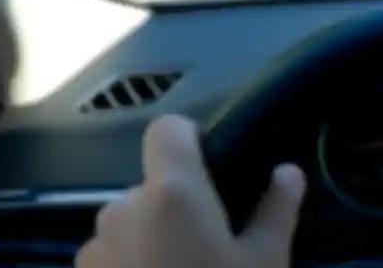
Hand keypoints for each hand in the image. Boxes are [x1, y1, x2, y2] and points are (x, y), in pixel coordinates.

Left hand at [76, 114, 305, 267]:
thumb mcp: (266, 264)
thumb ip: (276, 210)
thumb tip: (288, 172)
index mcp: (173, 193)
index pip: (168, 129)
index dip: (189, 140)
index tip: (213, 170)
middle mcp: (123, 209)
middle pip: (153, 185)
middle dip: (178, 206)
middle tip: (212, 248)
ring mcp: (94, 250)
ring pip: (130, 225)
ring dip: (152, 240)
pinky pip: (111, 259)